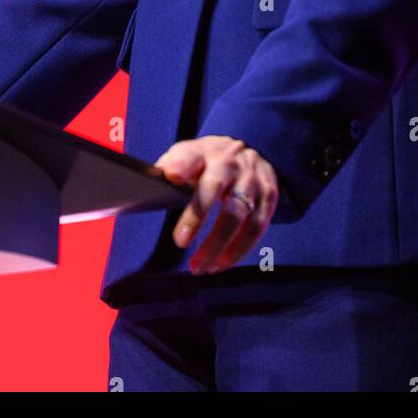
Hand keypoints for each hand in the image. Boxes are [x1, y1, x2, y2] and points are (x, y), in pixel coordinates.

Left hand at [155, 135, 278, 273]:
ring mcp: (252, 180)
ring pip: (238, 214)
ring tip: (199, 267)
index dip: (182, 164)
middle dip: (197, 216)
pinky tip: (219, 265)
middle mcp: (231, 164)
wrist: (250, 150)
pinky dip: (238, 251)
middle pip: (215, 188)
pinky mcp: (269, 197)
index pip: (191, 155)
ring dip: (218, 245)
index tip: (171, 175)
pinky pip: (256, 228)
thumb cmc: (208, 161)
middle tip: (180, 242)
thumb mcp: (190, 154)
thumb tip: (148, 186)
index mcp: (206, 152)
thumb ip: (171, 167)